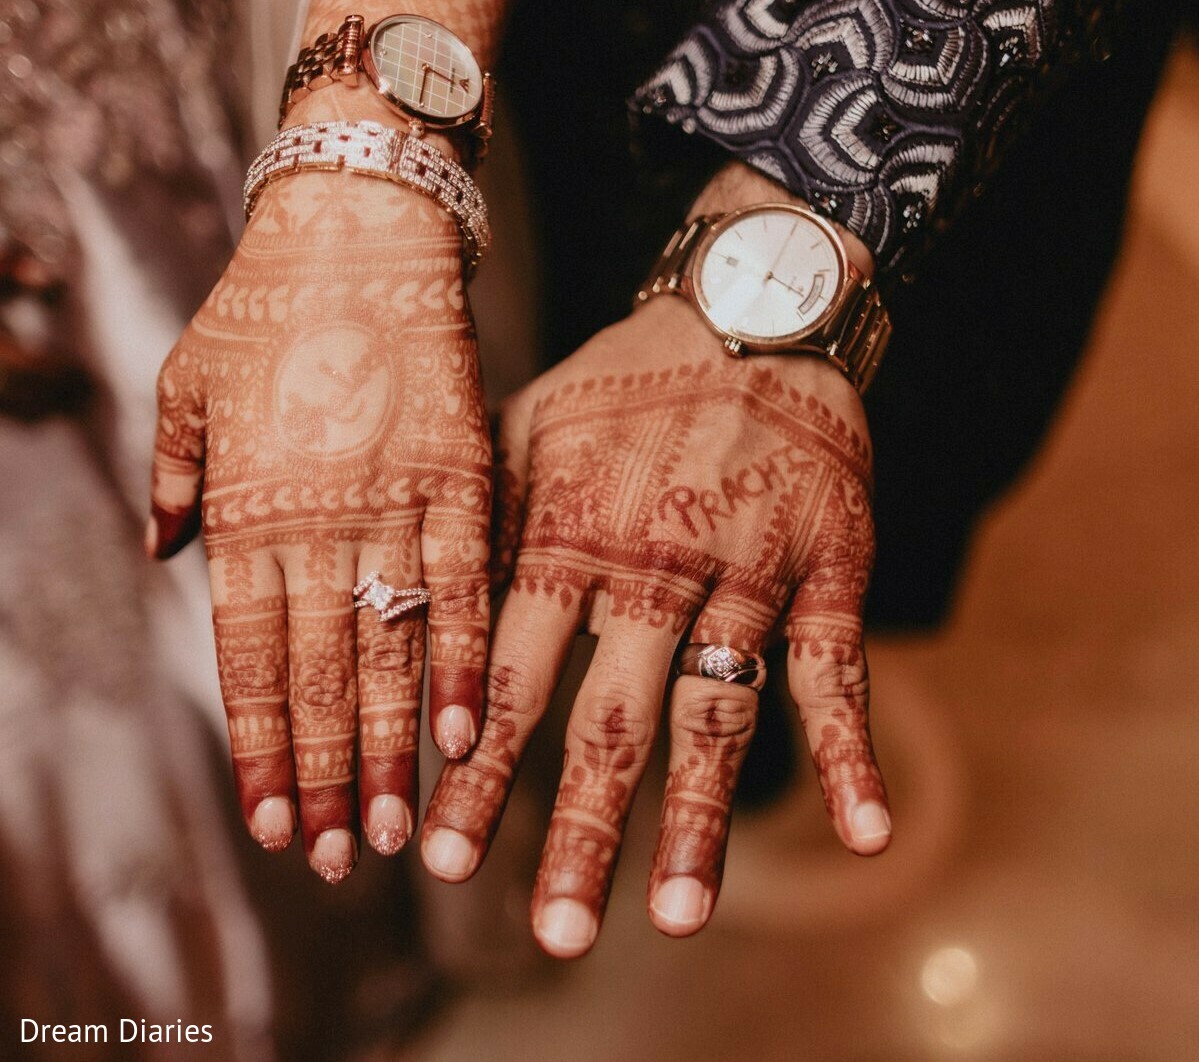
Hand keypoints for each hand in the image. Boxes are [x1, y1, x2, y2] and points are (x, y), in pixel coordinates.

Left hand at [147, 174, 489, 881]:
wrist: (360, 226)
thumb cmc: (268, 304)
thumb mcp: (187, 384)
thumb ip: (175, 478)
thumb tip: (163, 552)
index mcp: (247, 509)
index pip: (249, 660)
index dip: (263, 748)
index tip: (277, 823)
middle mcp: (319, 521)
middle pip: (318, 676)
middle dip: (327, 776)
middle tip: (341, 860)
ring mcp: (396, 501)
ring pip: (388, 649)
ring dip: (390, 746)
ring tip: (399, 828)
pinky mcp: (463, 475)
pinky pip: (462, 584)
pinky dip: (462, 660)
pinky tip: (465, 731)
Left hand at [421, 289, 890, 956]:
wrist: (746, 307)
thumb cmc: (621, 379)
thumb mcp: (524, 427)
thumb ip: (474, 518)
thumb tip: (404, 605)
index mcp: (567, 534)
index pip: (510, 677)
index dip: (477, 771)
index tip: (443, 858)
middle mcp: (650, 564)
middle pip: (611, 718)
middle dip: (579, 831)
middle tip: (555, 934)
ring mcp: (744, 571)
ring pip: (717, 709)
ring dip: (700, 818)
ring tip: (677, 915)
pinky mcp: (825, 567)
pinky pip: (838, 669)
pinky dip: (852, 751)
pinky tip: (863, 831)